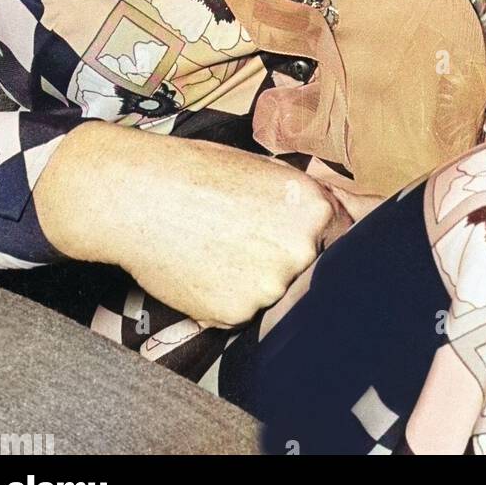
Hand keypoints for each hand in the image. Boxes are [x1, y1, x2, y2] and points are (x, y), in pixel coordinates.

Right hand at [34, 122, 349, 326]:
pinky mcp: (237, 312)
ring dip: (253, 277)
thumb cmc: (197, 173)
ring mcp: (270, 284)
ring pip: (274, 290)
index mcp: (312, 207)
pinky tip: (202, 265)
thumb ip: (305, 200)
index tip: (311, 242)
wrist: (139, 195)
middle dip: (284, 257)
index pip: (343, 236)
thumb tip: (346, 215)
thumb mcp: (265, 171)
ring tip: (215, 245)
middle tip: (243, 237)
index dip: (325, 239)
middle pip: (309, 267)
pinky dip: (225, 296)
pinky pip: (242, 311)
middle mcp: (300, 248)